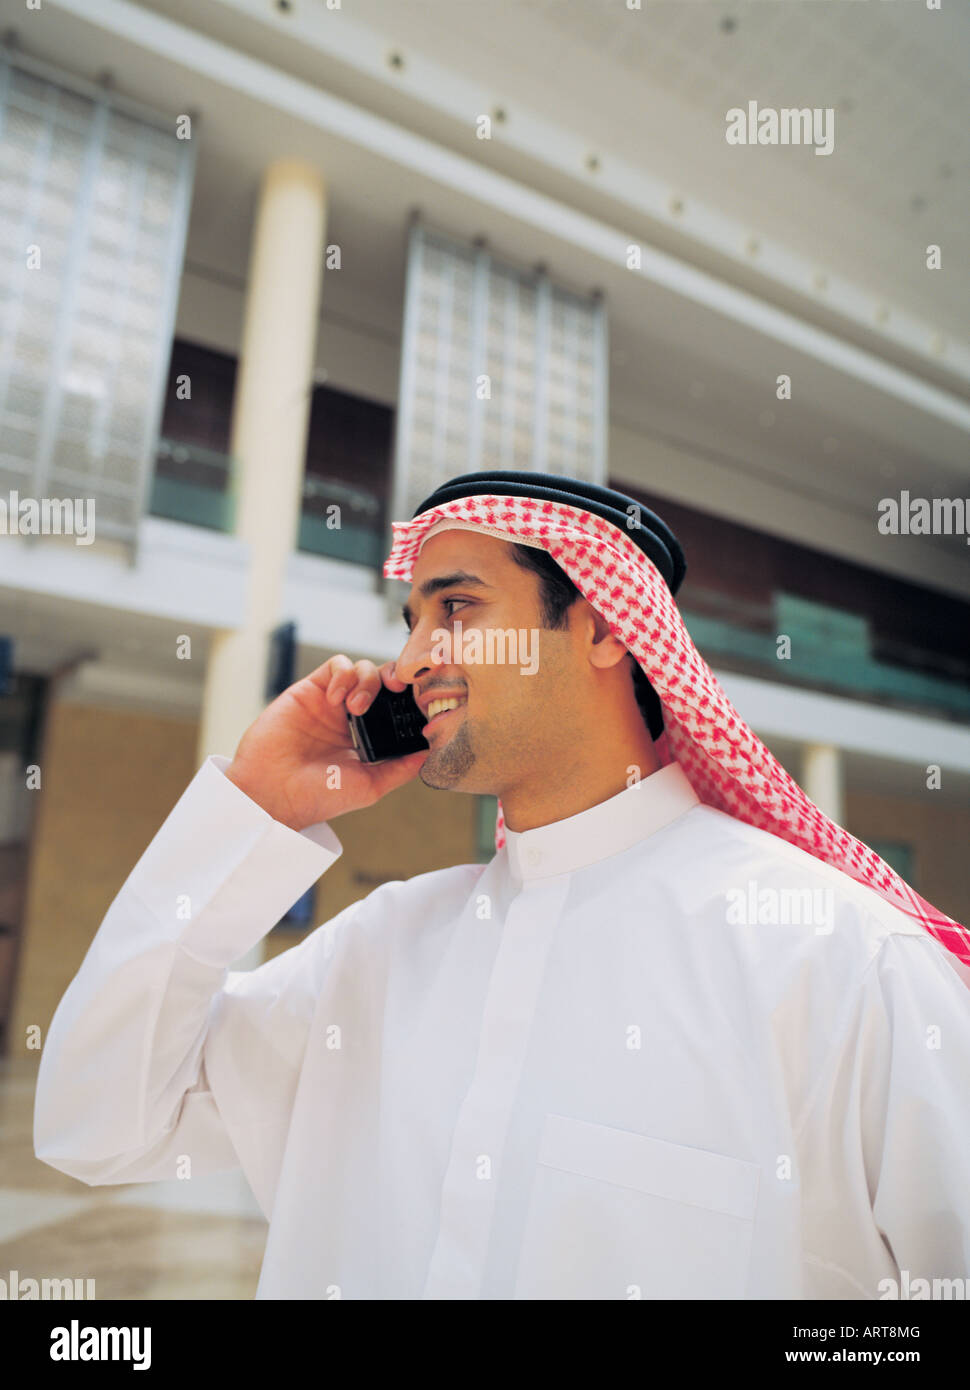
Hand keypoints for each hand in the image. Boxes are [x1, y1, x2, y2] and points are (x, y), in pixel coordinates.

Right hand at [223, 656, 428, 830]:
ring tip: (356, 708)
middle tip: (400, 688)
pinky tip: (338, 699)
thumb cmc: (318, 796)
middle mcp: (352, 717)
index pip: (397, 707)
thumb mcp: (369, 786)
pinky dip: (344, 674)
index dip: (411, 700)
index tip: (422, 703)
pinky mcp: (310, 690)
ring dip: (368, 681)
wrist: (273, 794)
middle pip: (385, 681)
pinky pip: (336, 665)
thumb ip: (400, 769)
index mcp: (369, 738)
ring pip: (363, 669)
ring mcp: (332, 703)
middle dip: (397, 679)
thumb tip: (430, 753)